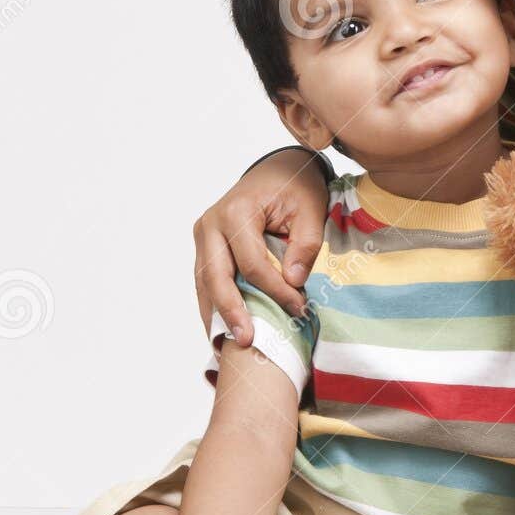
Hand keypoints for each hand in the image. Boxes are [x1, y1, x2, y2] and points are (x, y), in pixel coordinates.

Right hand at [193, 149, 327, 344]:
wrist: (277, 169)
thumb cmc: (295, 186)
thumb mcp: (311, 208)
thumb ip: (305, 244)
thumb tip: (293, 281)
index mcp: (237, 212)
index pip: (252, 263)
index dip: (276, 290)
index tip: (300, 308)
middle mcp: (211, 224)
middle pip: (216, 276)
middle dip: (232, 311)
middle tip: (248, 340)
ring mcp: (203, 236)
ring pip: (203, 282)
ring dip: (216, 314)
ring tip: (226, 345)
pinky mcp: (205, 246)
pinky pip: (205, 279)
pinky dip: (212, 304)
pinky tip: (220, 329)